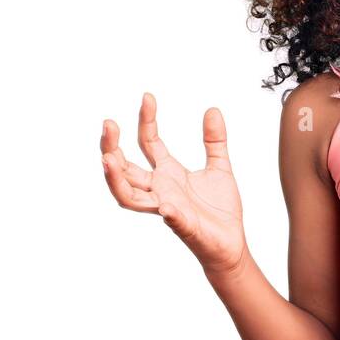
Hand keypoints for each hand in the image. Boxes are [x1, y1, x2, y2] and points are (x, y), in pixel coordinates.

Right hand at [101, 93, 247, 274]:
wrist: (231, 242)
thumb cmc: (220, 209)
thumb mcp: (220, 167)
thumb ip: (214, 140)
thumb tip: (213, 109)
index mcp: (169, 173)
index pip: (148, 142)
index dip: (146, 120)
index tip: (147, 97)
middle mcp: (161, 189)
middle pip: (125, 167)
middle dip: (112, 147)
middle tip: (108, 124)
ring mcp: (167, 207)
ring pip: (129, 196)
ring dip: (116, 178)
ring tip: (107, 159)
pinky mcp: (183, 226)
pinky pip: (171, 219)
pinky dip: (168, 212)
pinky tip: (165, 205)